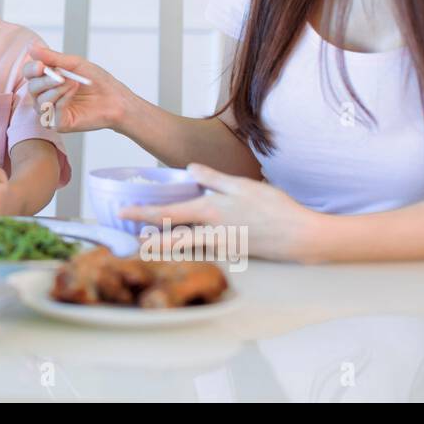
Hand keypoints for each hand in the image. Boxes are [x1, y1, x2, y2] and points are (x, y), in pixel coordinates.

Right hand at [23, 44, 130, 133]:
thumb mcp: (74, 64)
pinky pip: (52, 112)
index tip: (41, 66)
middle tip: (61, 76)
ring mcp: (51, 111)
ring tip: (73, 83)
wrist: (115, 98)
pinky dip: (62, 99)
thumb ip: (52, 57)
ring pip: (40, 102)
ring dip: (56, 90)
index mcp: (47, 79)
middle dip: (45, 81)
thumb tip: (31, 48)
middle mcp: (46, 96)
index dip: (31, 69)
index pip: (29, 74)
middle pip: (32, 88)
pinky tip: (74, 92)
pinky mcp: (59, 123)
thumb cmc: (97, 81)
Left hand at [118, 162, 321, 261]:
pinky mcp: (231, 253)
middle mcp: (210, 232)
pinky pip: (201, 252)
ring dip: (163, 247)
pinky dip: (186, 250)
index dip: (142, 214)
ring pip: (183, 247)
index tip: (122, 213)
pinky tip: (181, 246)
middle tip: (127, 238)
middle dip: (146, 238)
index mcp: (209, 212)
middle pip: (169, 237)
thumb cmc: (274, 208)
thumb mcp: (241, 185)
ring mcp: (220, 246)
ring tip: (145, 244)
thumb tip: (189, 169)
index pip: (168, 213)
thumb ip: (213, 178)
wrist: (301, 237)